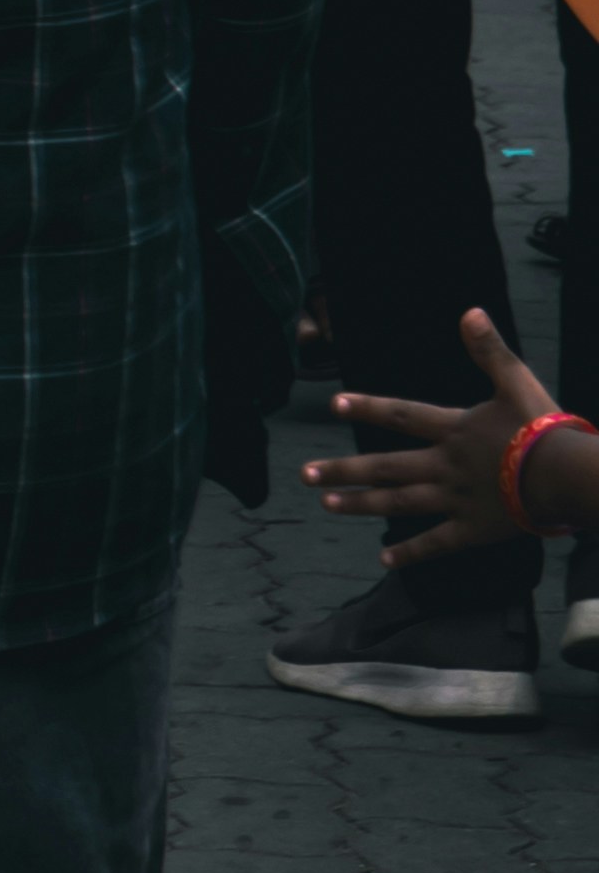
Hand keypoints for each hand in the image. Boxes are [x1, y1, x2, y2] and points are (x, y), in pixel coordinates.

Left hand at [306, 306, 598, 556]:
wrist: (568, 476)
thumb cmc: (546, 428)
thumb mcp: (517, 382)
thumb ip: (490, 350)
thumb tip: (469, 311)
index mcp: (454, 430)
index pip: (401, 415)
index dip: (367, 408)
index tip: (333, 404)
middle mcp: (446, 465)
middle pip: (386, 465)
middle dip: (344, 470)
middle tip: (304, 474)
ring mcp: (457, 499)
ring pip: (400, 502)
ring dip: (361, 504)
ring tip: (326, 503)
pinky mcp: (475, 529)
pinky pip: (437, 543)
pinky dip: (411, 553)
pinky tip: (384, 561)